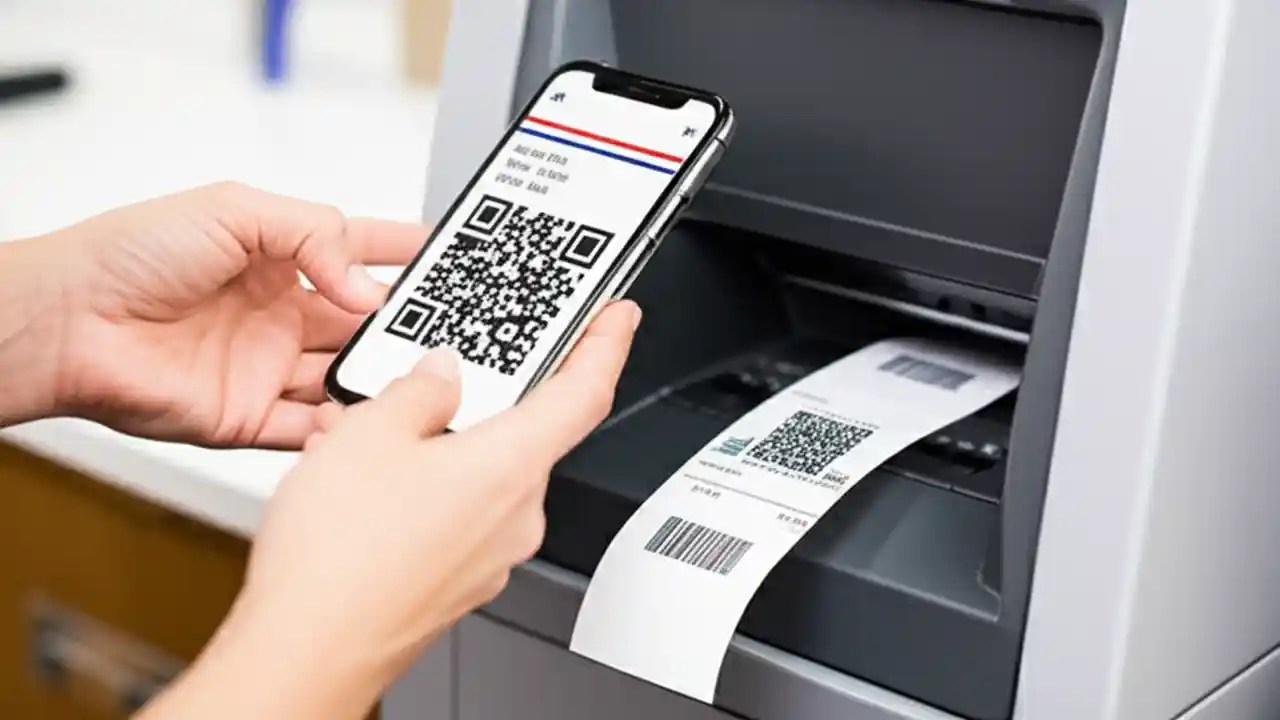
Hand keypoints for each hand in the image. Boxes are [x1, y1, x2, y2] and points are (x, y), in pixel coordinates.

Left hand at [14, 182, 424, 446]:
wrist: (68, 323)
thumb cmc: (130, 255)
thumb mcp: (234, 211)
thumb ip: (315, 235)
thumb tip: (367, 285)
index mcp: (279, 258)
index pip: (361, 252)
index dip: (407, 253)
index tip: (453, 257)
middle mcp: (280, 314)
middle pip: (363, 322)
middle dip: (406, 323)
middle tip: (450, 327)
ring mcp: (268, 367)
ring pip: (346, 377)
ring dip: (381, 378)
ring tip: (422, 377)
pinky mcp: (251, 417)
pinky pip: (312, 428)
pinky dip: (343, 429)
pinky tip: (371, 421)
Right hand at [138, 300, 640, 719]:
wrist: (305, 651)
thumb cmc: (339, 557)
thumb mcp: (369, 433)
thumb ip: (418, 389)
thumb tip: (441, 375)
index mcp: (511, 467)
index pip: (586, 392)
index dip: (607, 345)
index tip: (617, 319)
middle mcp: (515, 516)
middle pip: (518, 434)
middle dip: (470, 404)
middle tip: (419, 383)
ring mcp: (490, 555)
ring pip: (476, 476)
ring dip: (432, 448)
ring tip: (362, 439)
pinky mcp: (459, 581)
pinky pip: (454, 516)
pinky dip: (421, 490)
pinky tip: (364, 486)